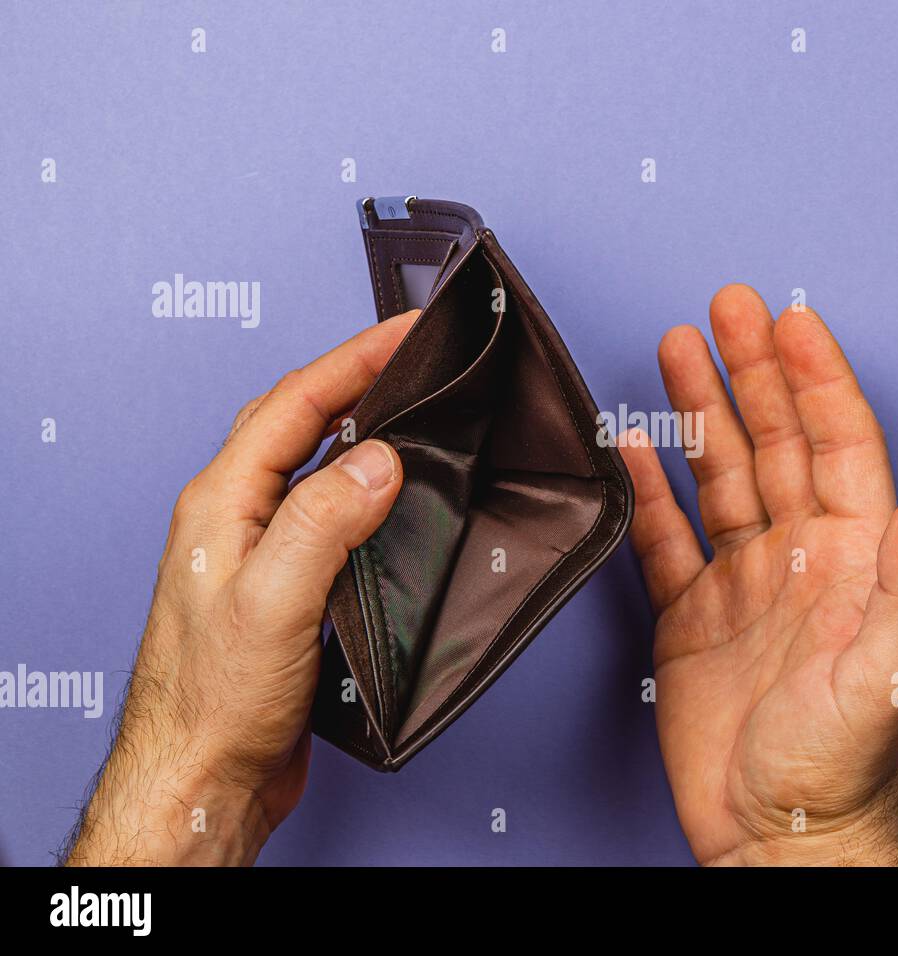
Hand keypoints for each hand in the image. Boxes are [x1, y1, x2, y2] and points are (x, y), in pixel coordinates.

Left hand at [65, 313, 417, 864]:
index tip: (407, 333)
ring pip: (311, 462)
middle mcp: (236, 517)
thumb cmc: (215, 702)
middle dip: (354, 375)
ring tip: (407, 403)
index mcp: (222, 503)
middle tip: (410, 352)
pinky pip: (327, 511)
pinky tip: (389, 495)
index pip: (293, 403)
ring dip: (358, 426)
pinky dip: (363, 486)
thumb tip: (377, 460)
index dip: (355, 358)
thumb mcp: (273, 600)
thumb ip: (322, 522)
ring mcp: (258, 549)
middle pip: (296, 418)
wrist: (204, 777)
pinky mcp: (285, 584)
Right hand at [622, 285, 897, 865]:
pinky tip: (633, 447)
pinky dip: (649, 491)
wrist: (776, 836)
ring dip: (699, 413)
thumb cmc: (841, 768)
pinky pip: (668, 538)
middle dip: (751, 371)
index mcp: (855, 560)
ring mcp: (744, 585)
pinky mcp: (693, 617)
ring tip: (676, 348)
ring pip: (720, 477)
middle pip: (774, 443)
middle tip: (726, 308)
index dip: (815, 379)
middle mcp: (801, 559)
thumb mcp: (890, 673)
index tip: (790, 321)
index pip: (839, 446)